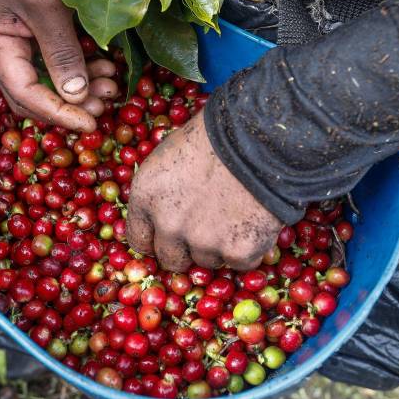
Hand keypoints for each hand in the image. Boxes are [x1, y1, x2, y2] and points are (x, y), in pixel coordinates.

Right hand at [0, 0, 116, 130]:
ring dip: (83, 88)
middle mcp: (8, 46)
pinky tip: (108, 68)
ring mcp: (27, 39)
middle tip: (104, 108)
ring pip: (54, 80)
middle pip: (35, 93)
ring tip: (112, 85)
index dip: (55, 113)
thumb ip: (61, 52)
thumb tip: (75, 97)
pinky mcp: (48, 30)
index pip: (23, 92)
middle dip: (70, 105)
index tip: (88, 124)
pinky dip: (86, 68)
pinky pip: (66, 60)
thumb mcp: (48, 5)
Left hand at [127, 112, 282, 271]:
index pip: (139, 241)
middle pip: (171, 260)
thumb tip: (165, 214)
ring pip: (207, 261)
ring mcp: (204, 242)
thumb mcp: (169, 157)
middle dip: (187, 249)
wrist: (259, 136)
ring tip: (235, 216)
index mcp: (146, 198)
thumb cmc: (213, 136)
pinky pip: (241, 262)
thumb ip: (162, 193)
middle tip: (207, 230)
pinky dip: (249, 247)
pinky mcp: (238, 251)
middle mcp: (169, 225)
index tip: (171, 236)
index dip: (157, 239)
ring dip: (219, 247)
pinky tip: (254, 220)